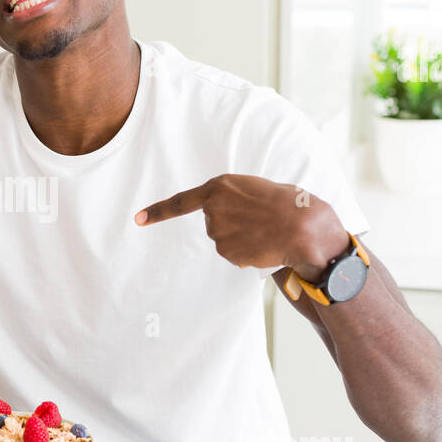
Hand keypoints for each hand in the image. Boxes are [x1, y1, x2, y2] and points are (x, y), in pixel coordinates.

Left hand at [134, 173, 347, 279]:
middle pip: (214, 222)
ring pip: (224, 239)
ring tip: (265, 230)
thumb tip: (232, 219)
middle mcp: (212, 209)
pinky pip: (233, 254)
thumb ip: (235, 199)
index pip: (180, 202)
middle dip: (233, 222)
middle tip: (260, 218)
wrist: (303, 226)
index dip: (158, 212)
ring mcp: (217, 232)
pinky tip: (263, 244)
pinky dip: (247, 252)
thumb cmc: (288, 203)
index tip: (138, 219)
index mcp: (220, 187)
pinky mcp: (226, 251)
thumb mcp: (256, 188)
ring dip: (242, 238)